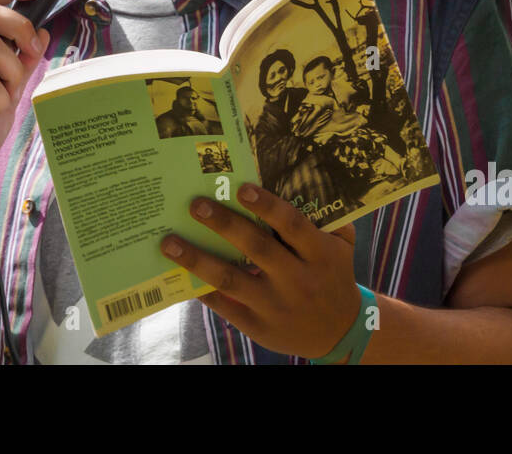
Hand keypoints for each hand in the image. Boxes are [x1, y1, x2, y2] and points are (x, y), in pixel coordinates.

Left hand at [160, 184, 362, 358]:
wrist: (340, 332)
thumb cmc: (335, 276)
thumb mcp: (342, 246)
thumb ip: (328, 217)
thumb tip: (298, 179)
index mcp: (319, 254)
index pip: (292, 225)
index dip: (267, 206)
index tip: (241, 187)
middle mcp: (297, 279)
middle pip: (256, 248)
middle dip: (224, 224)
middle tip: (195, 204)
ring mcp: (276, 305)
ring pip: (233, 280)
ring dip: (198, 259)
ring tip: (169, 243)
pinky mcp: (260, 327)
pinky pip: (227, 307)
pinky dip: (203, 291)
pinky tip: (180, 274)